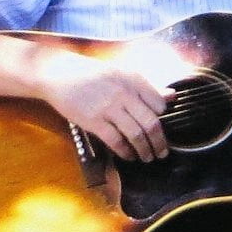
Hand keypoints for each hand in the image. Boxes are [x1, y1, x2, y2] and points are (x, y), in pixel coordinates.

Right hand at [37, 51, 173, 162]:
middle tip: (162, 152)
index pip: (160, 104)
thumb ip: (147, 87)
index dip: (165, 120)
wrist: (58, 73)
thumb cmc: (92, 74)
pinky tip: (129, 156)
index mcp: (134, 80)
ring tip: (148, 158)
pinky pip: (116, 141)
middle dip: (160, 142)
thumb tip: (172, 97)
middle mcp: (124, 94)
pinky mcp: (93, 121)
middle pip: (151, 123)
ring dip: (145, 150)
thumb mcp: (122, 73)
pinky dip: (126, 152)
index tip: (165, 130)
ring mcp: (108, 108)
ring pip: (136, 135)